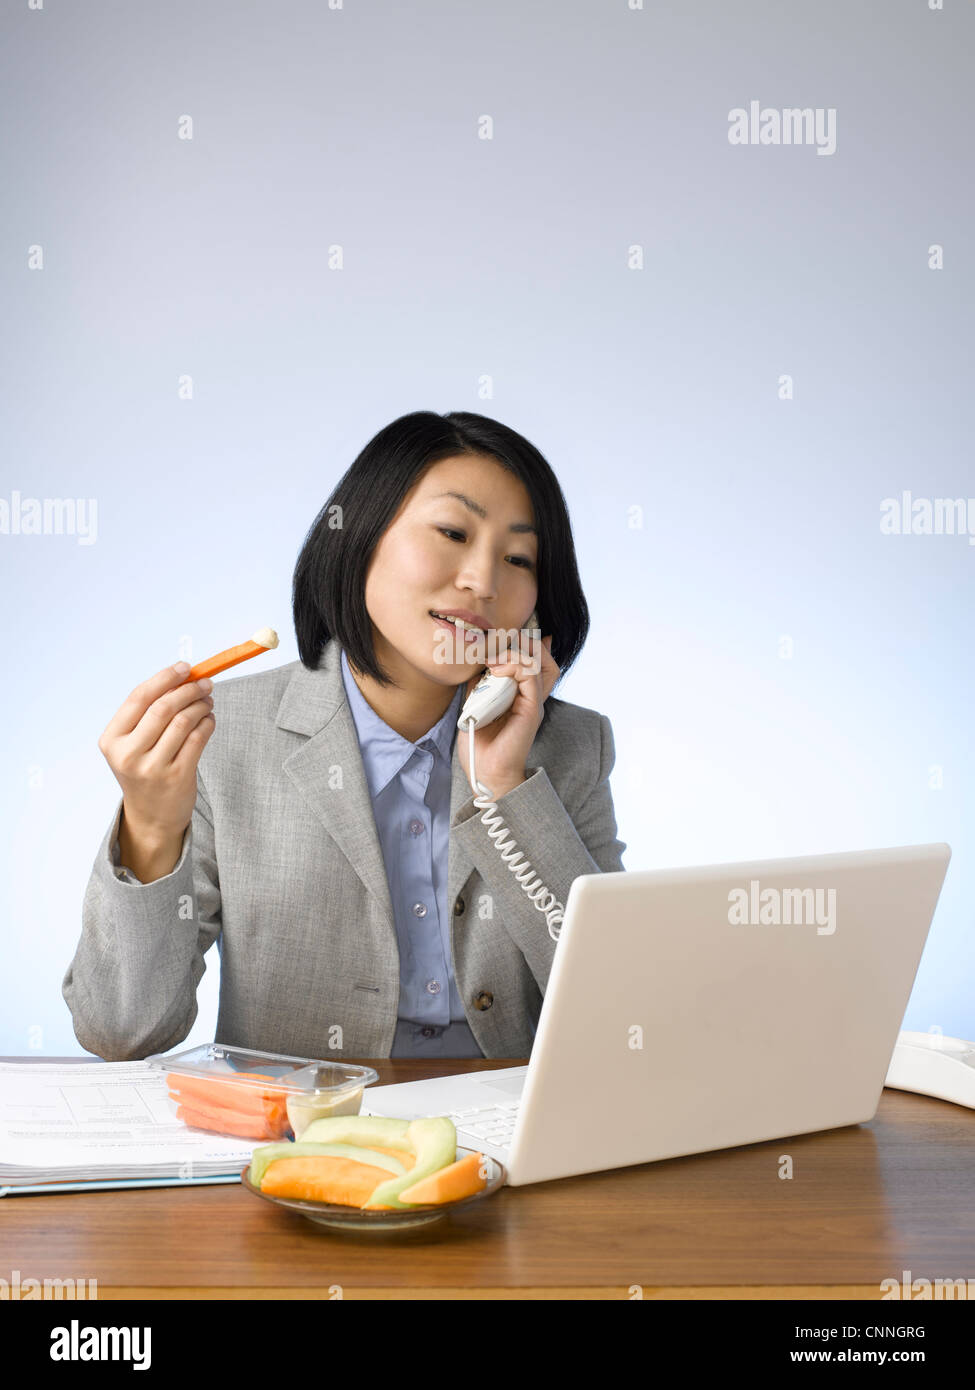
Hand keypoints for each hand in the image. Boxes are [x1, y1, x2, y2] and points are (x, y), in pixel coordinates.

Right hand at [98, 663, 215, 841]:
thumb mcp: (132, 744)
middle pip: (163, 707)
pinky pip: (198, 739)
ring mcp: (152, 768)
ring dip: (201, 705)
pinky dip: (207, 723)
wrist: (151, 816)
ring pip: (184, 721)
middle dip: (188, 689)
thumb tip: (180, 676)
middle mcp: (128, 754)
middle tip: (205, 682)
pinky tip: (209, 719)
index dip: (165, 678)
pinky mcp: (177, 777)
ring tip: (208, 701)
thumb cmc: (143, 770)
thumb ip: (148, 713)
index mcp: (112, 740)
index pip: (139, 697)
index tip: (185, 667)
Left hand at [456, 633, 559, 798]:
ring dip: (513, 652)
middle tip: (501, 638)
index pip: (534, 661)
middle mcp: (531, 696)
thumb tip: (476, 661)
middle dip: (523, 642)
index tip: (502, 635)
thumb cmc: (480, 743)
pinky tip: (494, 669)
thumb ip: (479, 682)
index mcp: (520, 695)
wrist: (486, 771)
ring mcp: (534, 702)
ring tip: (493, 657)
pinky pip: (530, 675)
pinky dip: (513, 666)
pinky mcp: (532, 709)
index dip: (524, 644)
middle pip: (543, 657)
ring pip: (538, 661)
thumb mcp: (474, 703)